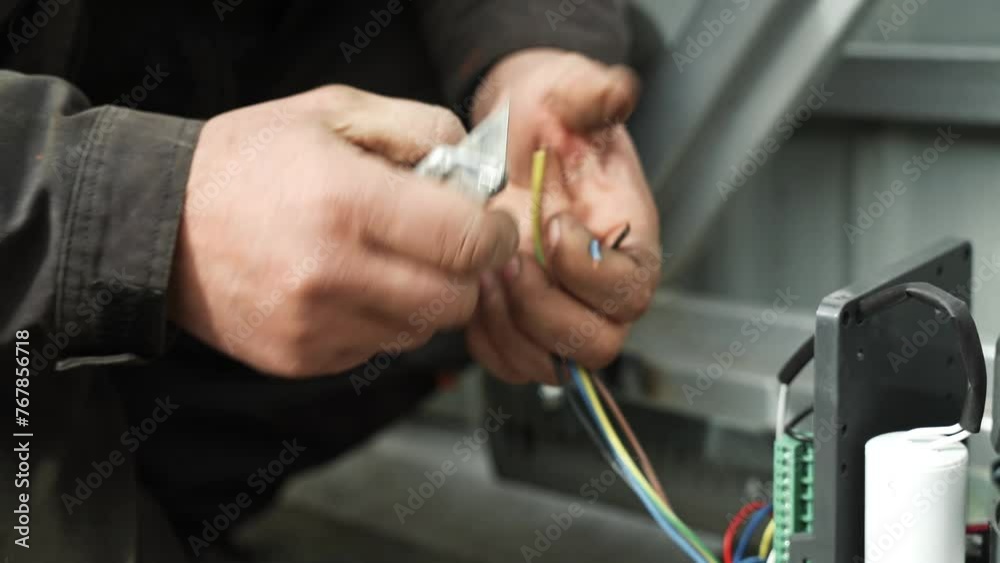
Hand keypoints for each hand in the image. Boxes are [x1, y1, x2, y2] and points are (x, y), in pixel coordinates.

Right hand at [171, 86, 518, 376]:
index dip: (495, 234)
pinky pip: (378, 349)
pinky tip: (352, 287)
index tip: (490, 224)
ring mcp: (314, 325)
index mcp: (346, 202)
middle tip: (446, 245)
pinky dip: (382, 321)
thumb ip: (419, 130)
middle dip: (467, 272)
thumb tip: (477, 174)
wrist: (158, 223)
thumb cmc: (250, 160)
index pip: (468, 242)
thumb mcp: (334, 112)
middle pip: (456, 299)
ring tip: (390, 262)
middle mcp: (332, 274)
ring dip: (425, 298)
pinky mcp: (300, 359)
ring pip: (421, 330)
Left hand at [465, 50, 661, 384]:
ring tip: (483, 274)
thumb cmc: (549, 122)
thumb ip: (595, 96)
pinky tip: (473, 292)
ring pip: (549, 362)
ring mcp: (562, 313)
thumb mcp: (571, 96)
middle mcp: (601, 290)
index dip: (590, 270)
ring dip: (510, 326)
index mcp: (630, 243)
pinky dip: (486, 340)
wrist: (512, 140)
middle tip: (509, 262)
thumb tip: (618, 92)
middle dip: (545, 309)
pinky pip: (510, 361)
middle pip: (596, 343)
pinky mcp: (521, 326)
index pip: (631, 290)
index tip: (552, 225)